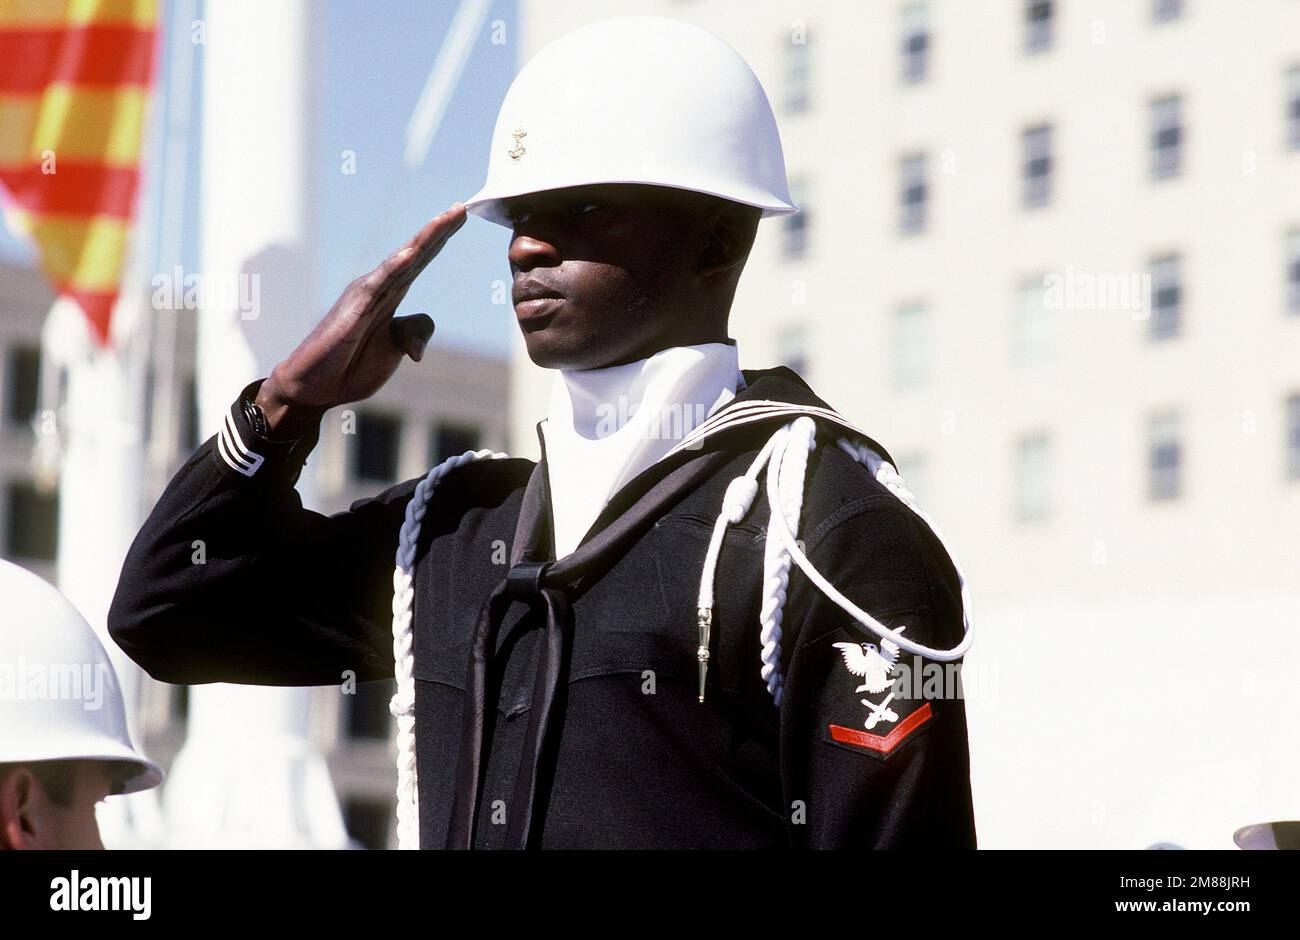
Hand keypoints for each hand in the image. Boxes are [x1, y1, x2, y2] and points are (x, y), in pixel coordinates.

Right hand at [256, 203, 467, 436]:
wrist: (313, 387)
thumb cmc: (349, 367)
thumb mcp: (394, 351)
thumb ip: (414, 333)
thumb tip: (426, 336)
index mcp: (389, 296)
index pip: (420, 261)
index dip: (440, 239)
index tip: (461, 216)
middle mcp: (377, 287)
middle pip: (415, 253)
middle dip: (439, 229)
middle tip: (462, 206)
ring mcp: (365, 294)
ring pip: (402, 260)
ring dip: (426, 238)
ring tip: (447, 217)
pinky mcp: (353, 308)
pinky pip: (379, 283)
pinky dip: (396, 266)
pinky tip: (414, 252)